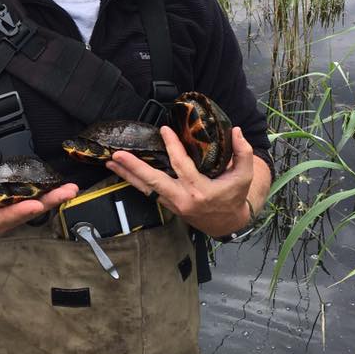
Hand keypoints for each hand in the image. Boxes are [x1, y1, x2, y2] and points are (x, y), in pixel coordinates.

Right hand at [0, 167, 77, 235]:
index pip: (6, 216)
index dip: (21, 210)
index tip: (37, 202)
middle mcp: (0, 222)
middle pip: (28, 212)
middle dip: (49, 202)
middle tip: (69, 191)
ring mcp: (8, 216)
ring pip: (34, 208)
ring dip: (53, 199)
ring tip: (72, 189)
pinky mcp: (11, 209)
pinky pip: (31, 203)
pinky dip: (46, 196)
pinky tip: (59, 188)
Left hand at [105, 126, 253, 237]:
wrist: (227, 223)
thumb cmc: (234, 197)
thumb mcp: (244, 176)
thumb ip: (243, 153)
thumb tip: (237, 130)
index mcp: (200, 190)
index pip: (182, 166)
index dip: (173, 147)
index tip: (164, 130)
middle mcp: (182, 199)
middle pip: (153, 182)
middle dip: (134, 168)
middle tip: (117, 154)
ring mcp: (172, 204)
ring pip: (145, 189)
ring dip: (126, 175)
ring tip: (110, 161)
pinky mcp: (167, 205)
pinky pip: (147, 192)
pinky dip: (134, 182)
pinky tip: (121, 172)